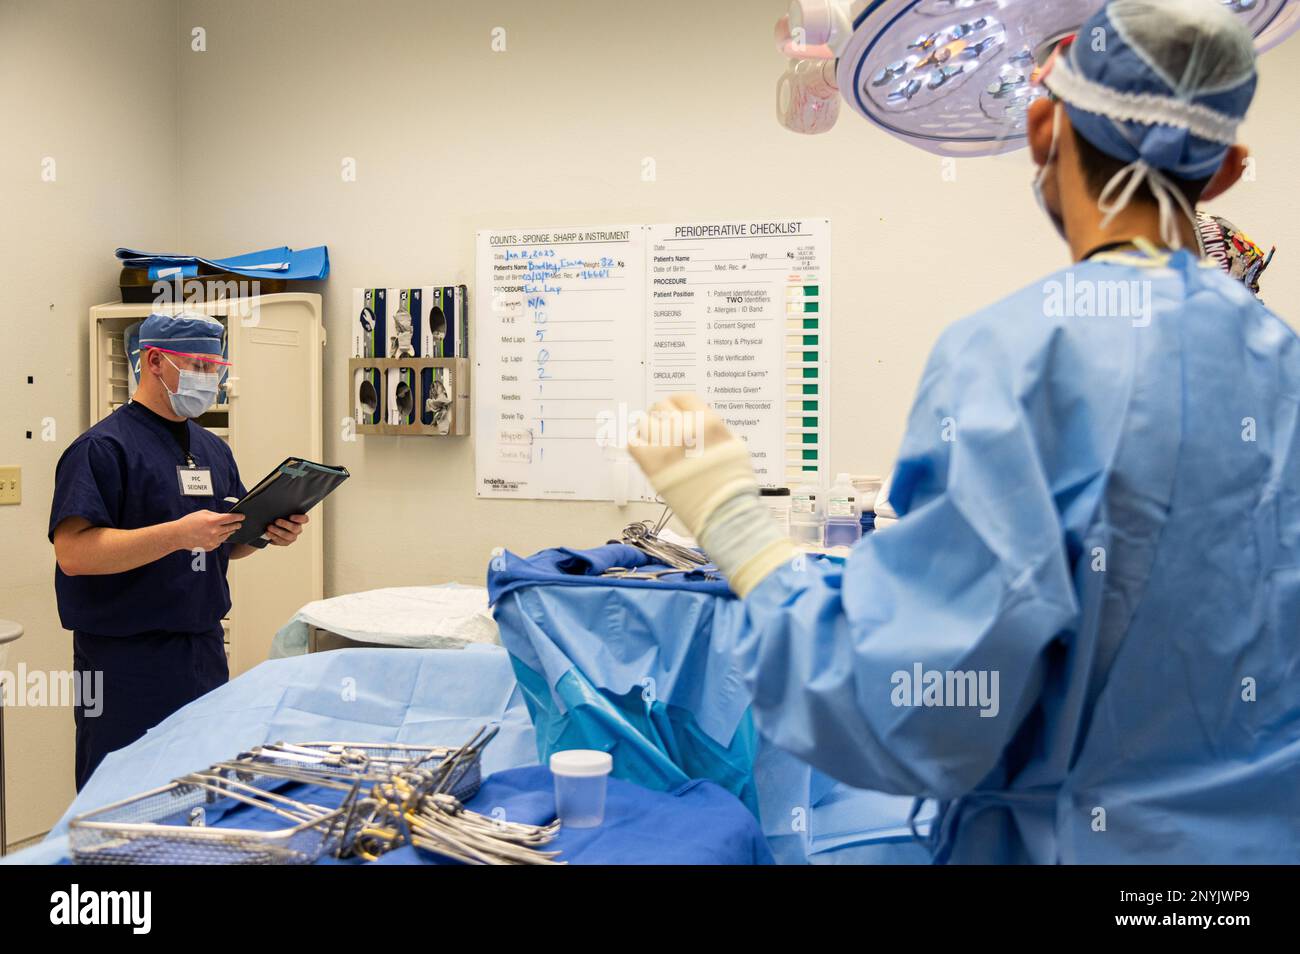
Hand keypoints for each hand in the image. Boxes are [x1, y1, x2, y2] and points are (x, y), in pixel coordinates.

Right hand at [173, 509, 244, 551]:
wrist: (178, 535)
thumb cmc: (188, 523)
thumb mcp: (202, 513)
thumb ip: (215, 515)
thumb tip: (224, 517)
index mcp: (213, 521)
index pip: (230, 518)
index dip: (238, 517)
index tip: (242, 517)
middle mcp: (214, 531)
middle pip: (231, 528)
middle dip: (236, 525)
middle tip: (239, 524)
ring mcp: (212, 540)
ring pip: (226, 536)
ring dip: (229, 532)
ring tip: (230, 529)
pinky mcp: (210, 547)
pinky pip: (219, 542)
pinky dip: (220, 538)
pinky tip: (219, 535)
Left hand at [264, 513, 307, 546]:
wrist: (272, 527)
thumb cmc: (279, 517)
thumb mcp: (282, 512)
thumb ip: (283, 509)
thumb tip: (278, 503)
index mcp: (299, 520)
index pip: (305, 519)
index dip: (299, 518)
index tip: (291, 516)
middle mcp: (298, 529)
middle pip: (295, 528)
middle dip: (285, 524)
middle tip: (276, 521)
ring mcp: (292, 537)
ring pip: (288, 536)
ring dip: (278, 531)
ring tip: (269, 527)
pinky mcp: (286, 543)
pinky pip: (281, 541)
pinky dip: (273, 536)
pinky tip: (268, 533)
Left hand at [629, 394, 757, 539]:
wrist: (724, 512)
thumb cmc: (732, 485)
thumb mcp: (733, 445)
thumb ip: (713, 428)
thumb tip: (698, 420)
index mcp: (708, 423)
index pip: (682, 398)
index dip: (676, 405)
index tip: (674, 412)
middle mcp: (687, 430)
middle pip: (661, 408)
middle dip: (661, 417)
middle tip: (662, 428)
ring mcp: (667, 446)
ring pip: (644, 422)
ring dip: (648, 429)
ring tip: (653, 441)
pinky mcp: (652, 464)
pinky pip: (633, 443)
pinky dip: (637, 444)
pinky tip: (644, 450)